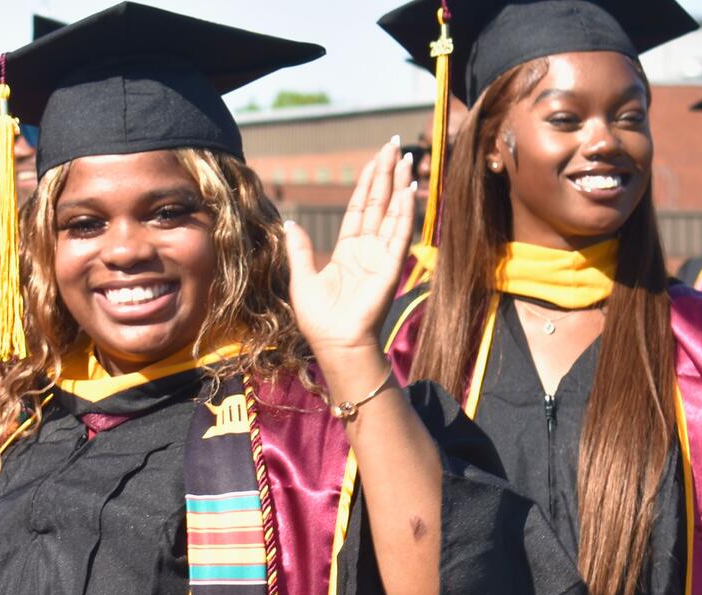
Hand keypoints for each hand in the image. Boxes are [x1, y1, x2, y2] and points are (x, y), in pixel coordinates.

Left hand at [284, 136, 416, 360]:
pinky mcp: (390, 267)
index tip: (376, 159)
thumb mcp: (301, 277)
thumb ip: (300, 249)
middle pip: (380, 202)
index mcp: (348, 250)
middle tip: (396, 145)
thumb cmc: (319, 319)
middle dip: (387, 173)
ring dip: (399, 185)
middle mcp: (368, 249)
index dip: (368, 182)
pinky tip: (409, 190)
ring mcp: (381, 256)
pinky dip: (405, 212)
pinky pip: (399, 234)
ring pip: (392, 212)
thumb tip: (291, 222)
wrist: (335, 343)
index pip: (361, 208)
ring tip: (406, 159)